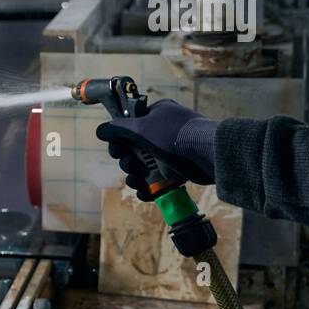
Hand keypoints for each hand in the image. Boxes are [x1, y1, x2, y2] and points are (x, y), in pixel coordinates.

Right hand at [94, 100, 215, 200]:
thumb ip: (118, 129)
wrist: (207, 153)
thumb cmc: (173, 135)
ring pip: (144, 166)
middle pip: (134, 149)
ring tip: (136, 182)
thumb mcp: (140, 128)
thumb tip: (100, 130)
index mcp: (155, 115)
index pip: (129, 126)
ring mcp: (170, 150)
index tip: (117, 150)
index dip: (119, 141)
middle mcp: (162, 131)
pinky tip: (144, 193)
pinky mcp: (177, 169)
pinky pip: (157, 179)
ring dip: (135, 177)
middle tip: (131, 166)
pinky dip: (149, 188)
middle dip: (127, 161)